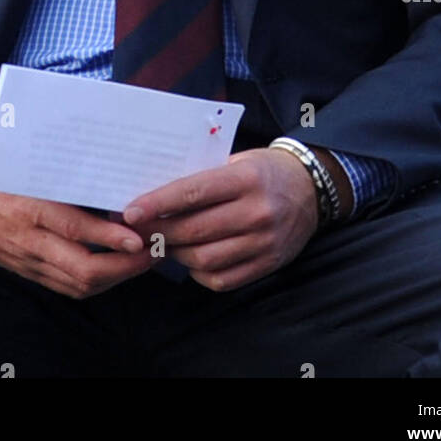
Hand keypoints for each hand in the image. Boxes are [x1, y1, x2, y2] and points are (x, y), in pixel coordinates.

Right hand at [0, 156, 153, 298]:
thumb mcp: (27, 167)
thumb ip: (62, 176)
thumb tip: (106, 177)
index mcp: (30, 208)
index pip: (76, 230)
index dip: (109, 238)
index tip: (139, 238)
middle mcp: (29, 241)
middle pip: (82, 269)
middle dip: (124, 267)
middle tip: (154, 252)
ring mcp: (26, 260)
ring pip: (76, 283)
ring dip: (114, 278)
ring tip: (142, 263)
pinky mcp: (25, 270)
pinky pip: (63, 285)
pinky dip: (93, 283)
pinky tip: (112, 271)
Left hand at [122, 147, 322, 291]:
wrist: (311, 190)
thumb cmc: (264, 171)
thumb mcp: (237, 161)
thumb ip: (202, 178)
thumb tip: (154, 196)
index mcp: (246, 179)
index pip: (193, 193)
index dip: (157, 203)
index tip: (130, 211)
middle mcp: (257, 212)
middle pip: (195, 230)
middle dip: (158, 232)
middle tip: (136, 231)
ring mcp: (264, 242)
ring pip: (205, 259)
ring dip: (176, 254)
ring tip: (161, 243)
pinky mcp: (267, 264)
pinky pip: (222, 279)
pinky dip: (198, 272)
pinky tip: (190, 258)